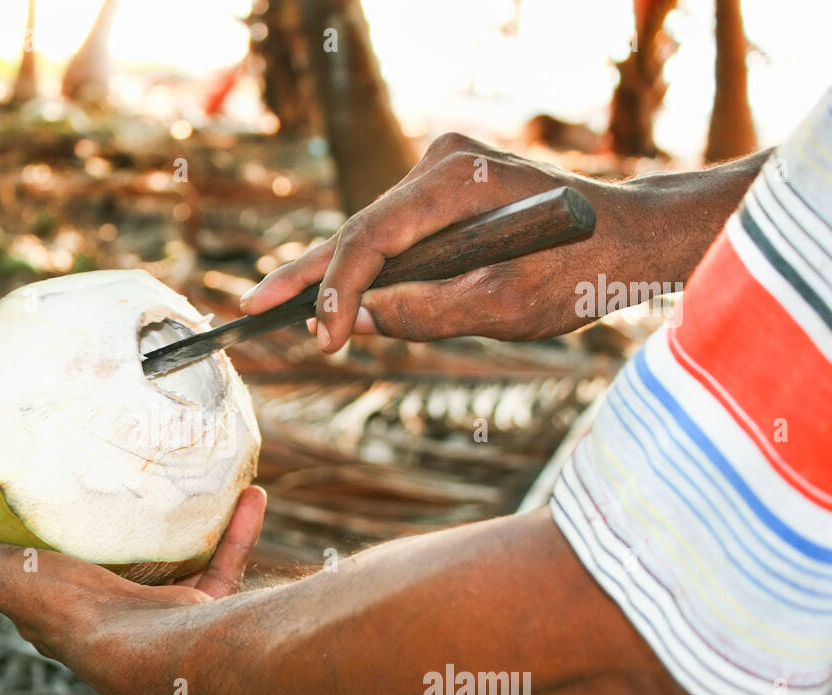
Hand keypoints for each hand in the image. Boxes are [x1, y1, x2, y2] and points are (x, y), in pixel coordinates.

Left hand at [0, 486, 266, 694]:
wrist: (166, 651)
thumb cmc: (79, 615)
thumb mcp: (6, 577)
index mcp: (64, 621)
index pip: (35, 593)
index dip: (26, 564)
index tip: (25, 523)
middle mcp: (114, 624)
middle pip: (108, 581)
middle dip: (112, 547)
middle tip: (112, 491)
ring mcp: (163, 619)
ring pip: (177, 569)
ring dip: (186, 532)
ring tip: (189, 484)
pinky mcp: (206, 610)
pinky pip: (224, 563)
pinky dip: (235, 530)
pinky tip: (250, 492)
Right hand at [240, 132, 744, 349]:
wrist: (632, 235)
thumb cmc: (585, 270)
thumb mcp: (510, 306)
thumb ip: (432, 313)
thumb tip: (365, 320)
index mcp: (459, 182)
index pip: (372, 239)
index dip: (339, 293)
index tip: (327, 340)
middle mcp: (443, 163)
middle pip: (359, 229)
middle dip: (310, 276)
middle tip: (252, 308)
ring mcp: (443, 171)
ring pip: (374, 232)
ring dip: (338, 275)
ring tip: (284, 308)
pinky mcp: (448, 188)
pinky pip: (396, 233)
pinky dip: (370, 266)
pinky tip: (337, 297)